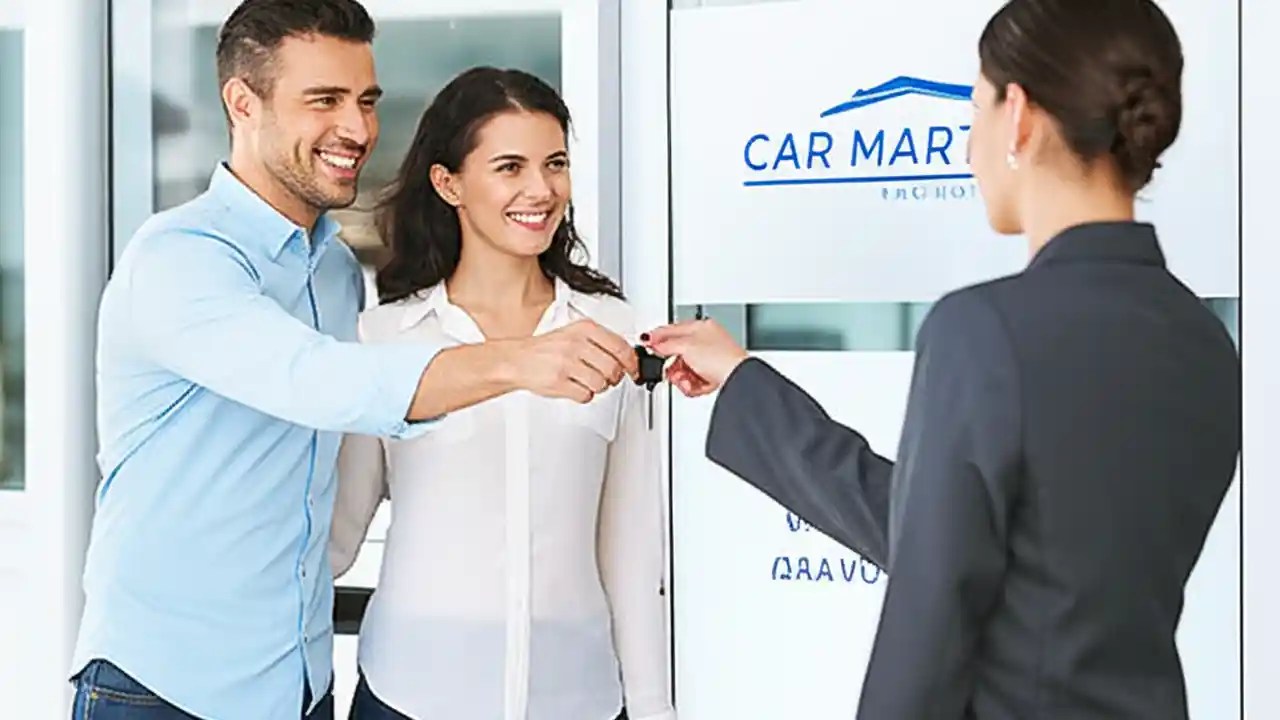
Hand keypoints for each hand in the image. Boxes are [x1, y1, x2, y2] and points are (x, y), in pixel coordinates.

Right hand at [510, 319, 638, 402]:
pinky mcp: (559, 382)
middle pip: (613, 368)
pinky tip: (574, 386)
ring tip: (584, 380)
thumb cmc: (547, 350)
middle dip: (612, 378)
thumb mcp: (575, 336)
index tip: (634, 370)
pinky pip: (586, 395)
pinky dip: (583, 395)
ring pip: (601, 384)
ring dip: (597, 387)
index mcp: (585, 329)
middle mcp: (577, 343)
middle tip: (605, 377)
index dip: (631, 363)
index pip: (621, 347)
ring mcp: (567, 363)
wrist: (517, 360)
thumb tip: (628, 358)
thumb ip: (601, 343)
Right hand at [642, 319, 748, 396]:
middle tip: (672, 371)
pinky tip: (696, 385)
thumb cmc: (720, 356)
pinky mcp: (713, 375)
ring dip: (682, 378)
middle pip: (677, 354)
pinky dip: (693, 385)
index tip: (647, 344)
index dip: (658, 337)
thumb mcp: (686, 346)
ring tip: (687, 380)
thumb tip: (652, 341)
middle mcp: (706, 342)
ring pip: (684, 370)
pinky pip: (694, 380)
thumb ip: (666, 344)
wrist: (737, 377)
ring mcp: (710, 359)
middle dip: (673, 367)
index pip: (673, 329)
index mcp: (701, 327)